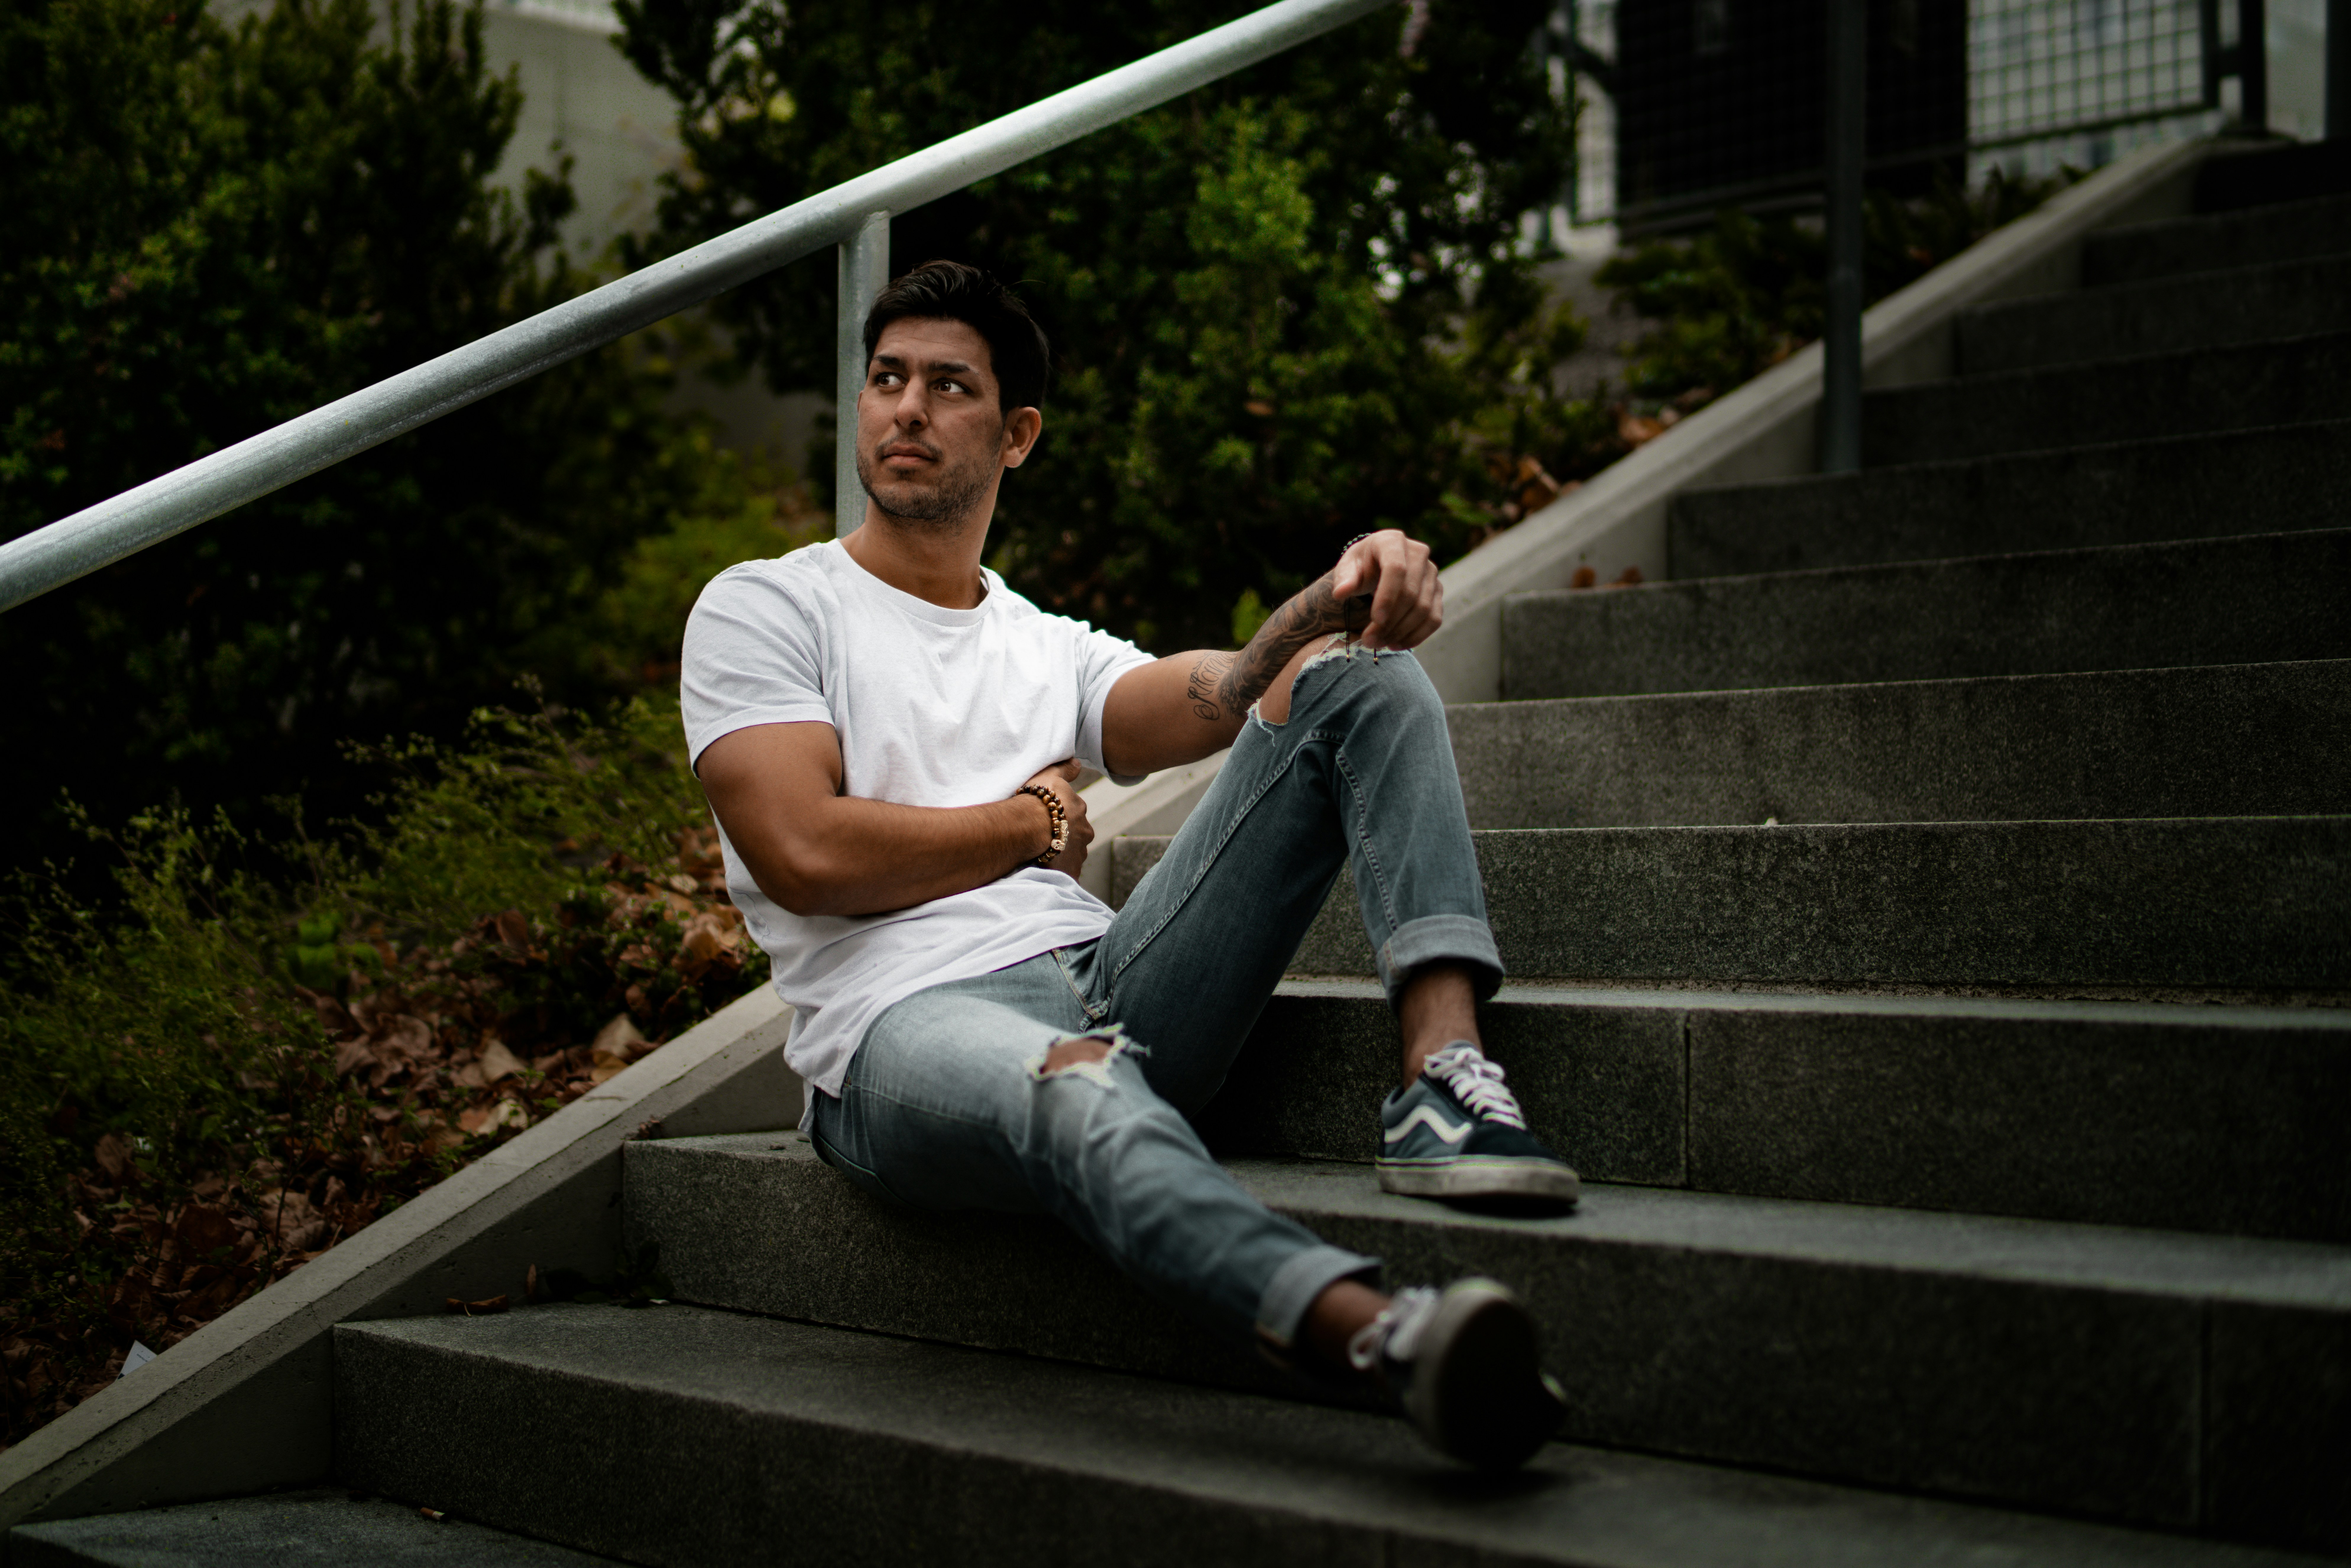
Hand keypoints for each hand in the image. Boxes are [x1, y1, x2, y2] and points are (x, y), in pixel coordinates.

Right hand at [1020, 759, 1092, 883]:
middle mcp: (1084, 832)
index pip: (1074, 813)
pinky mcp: (1070, 871)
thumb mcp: (1050, 775)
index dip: (1061, 815)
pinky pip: (1066, 873)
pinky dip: (1058, 872)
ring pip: (1071, 854)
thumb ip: (1064, 770)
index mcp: (1079, 810)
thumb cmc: (1036, 800)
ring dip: (1060, 854)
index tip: (1047, 818)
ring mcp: (1078, 853)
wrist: (1028, 826)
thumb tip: (1077, 764)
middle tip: (1044, 837)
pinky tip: (1046, 871)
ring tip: (1041, 855)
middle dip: (1064, 837)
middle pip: (1076, 835)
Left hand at [1328, 530, 1441, 649]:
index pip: (1396, 569)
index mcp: (1392, 541)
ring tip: (1378, 644)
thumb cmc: (1360, 567)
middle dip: (1390, 622)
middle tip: (1369, 641)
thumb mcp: (1347, 568)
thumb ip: (1344, 579)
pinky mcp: (1437, 592)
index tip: (1375, 619)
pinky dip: (1416, 636)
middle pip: (1410, 593)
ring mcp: (1431, 573)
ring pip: (1423, 609)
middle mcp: (1418, 553)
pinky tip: (1396, 645)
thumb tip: (1341, 592)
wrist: (1377, 567)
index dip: (1388, 596)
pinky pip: (1434, 618)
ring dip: (1401, 632)